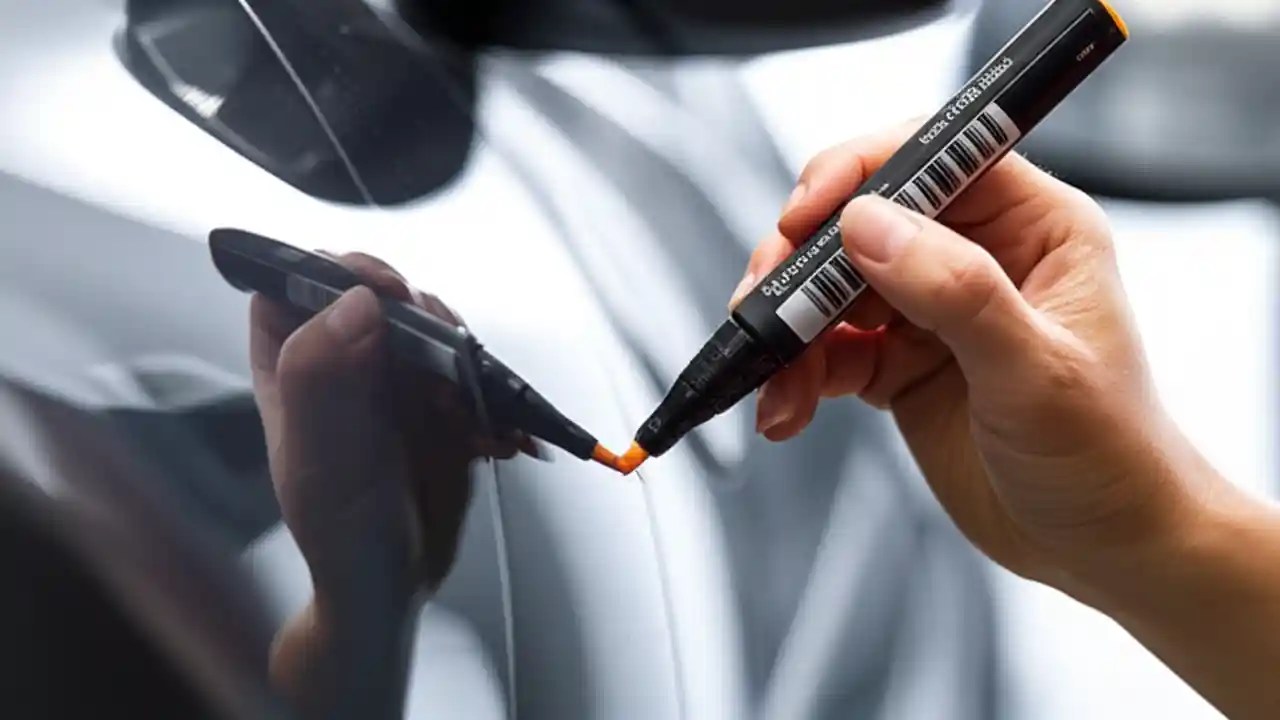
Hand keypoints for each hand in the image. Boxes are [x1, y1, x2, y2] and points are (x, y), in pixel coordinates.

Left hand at [250, 252, 521, 717]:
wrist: (396, 583)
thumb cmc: (341, 531)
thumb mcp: (324, 459)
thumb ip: (325, 379)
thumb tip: (354, 302)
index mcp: (294, 367)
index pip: (294, 287)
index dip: (331, 274)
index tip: (379, 289)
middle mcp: (344, 362)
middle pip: (377, 294)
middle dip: (414, 310)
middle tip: (439, 341)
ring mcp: (396, 378)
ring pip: (430, 326)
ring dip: (459, 350)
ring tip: (466, 401)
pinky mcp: (443, 399)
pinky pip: (471, 369)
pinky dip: (491, 391)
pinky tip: (495, 430)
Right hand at [738, 121, 1221, 591]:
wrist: (1104, 548)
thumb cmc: (1107, 454)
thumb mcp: (1035, 372)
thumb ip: (954, 291)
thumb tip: (867, 226)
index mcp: (1034, 227)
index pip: (937, 157)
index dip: (863, 170)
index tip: (808, 211)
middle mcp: (977, 255)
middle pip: (864, 217)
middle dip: (804, 258)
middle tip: (766, 300)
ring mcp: (932, 311)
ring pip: (832, 284)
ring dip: (788, 324)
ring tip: (774, 374)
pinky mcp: (899, 363)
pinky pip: (828, 349)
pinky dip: (796, 374)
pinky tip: (787, 407)